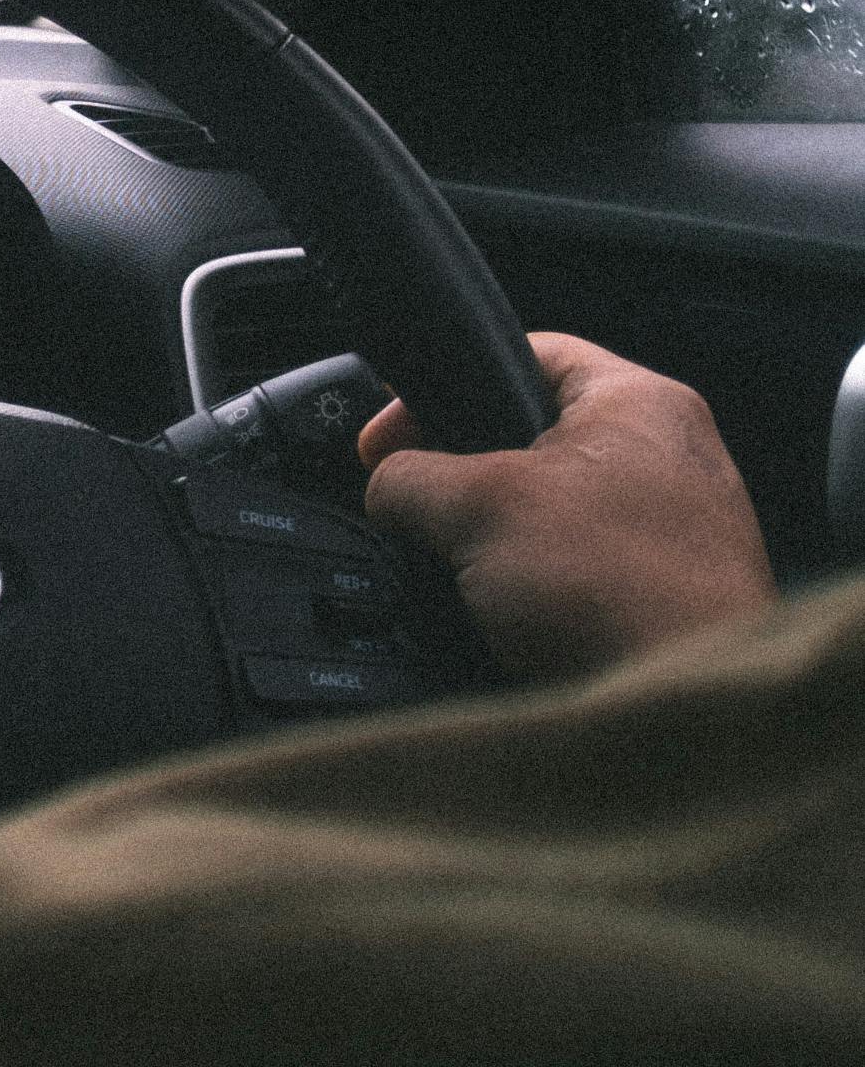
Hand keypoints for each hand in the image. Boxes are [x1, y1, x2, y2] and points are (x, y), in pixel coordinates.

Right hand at [358, 331, 778, 682]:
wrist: (678, 716)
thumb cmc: (621, 596)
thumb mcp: (478, 508)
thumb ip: (412, 478)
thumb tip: (388, 486)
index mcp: (643, 402)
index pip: (526, 350)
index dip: (443, 385)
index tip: (392, 436)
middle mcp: (673, 458)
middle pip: (534, 438)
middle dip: (469, 478)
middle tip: (424, 511)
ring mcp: (676, 532)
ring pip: (551, 514)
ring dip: (501, 544)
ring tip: (473, 578)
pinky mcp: (664, 598)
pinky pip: (577, 574)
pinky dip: (536, 593)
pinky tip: (513, 623)